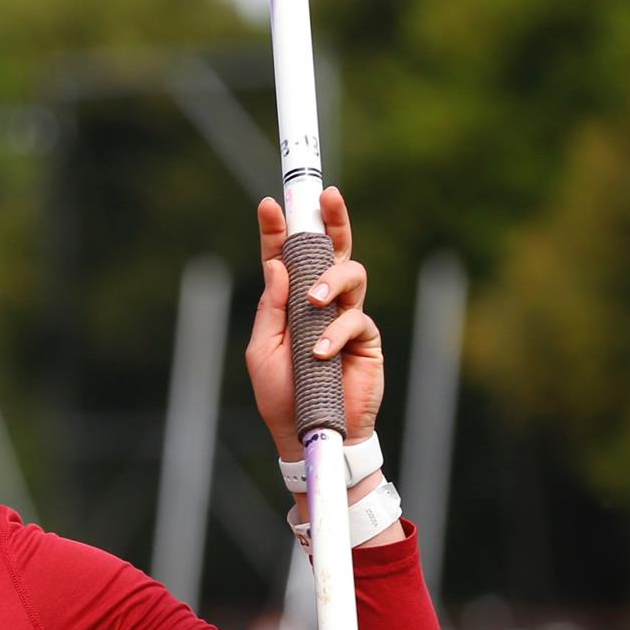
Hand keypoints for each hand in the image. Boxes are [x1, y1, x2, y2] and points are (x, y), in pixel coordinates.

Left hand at [246, 187, 384, 462]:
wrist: (308, 433)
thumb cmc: (282, 395)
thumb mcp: (263, 351)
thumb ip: (271, 309)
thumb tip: (277, 266)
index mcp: (290, 301)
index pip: (286, 257)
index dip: (279, 230)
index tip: (269, 204)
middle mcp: (320, 302)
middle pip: (332, 250)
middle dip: (331, 219)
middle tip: (326, 196)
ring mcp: (345, 316)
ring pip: (351, 274)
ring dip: (332, 280)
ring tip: (315, 301)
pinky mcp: (366, 338)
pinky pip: (356, 319)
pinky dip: (335, 332)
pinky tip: (320, 352)